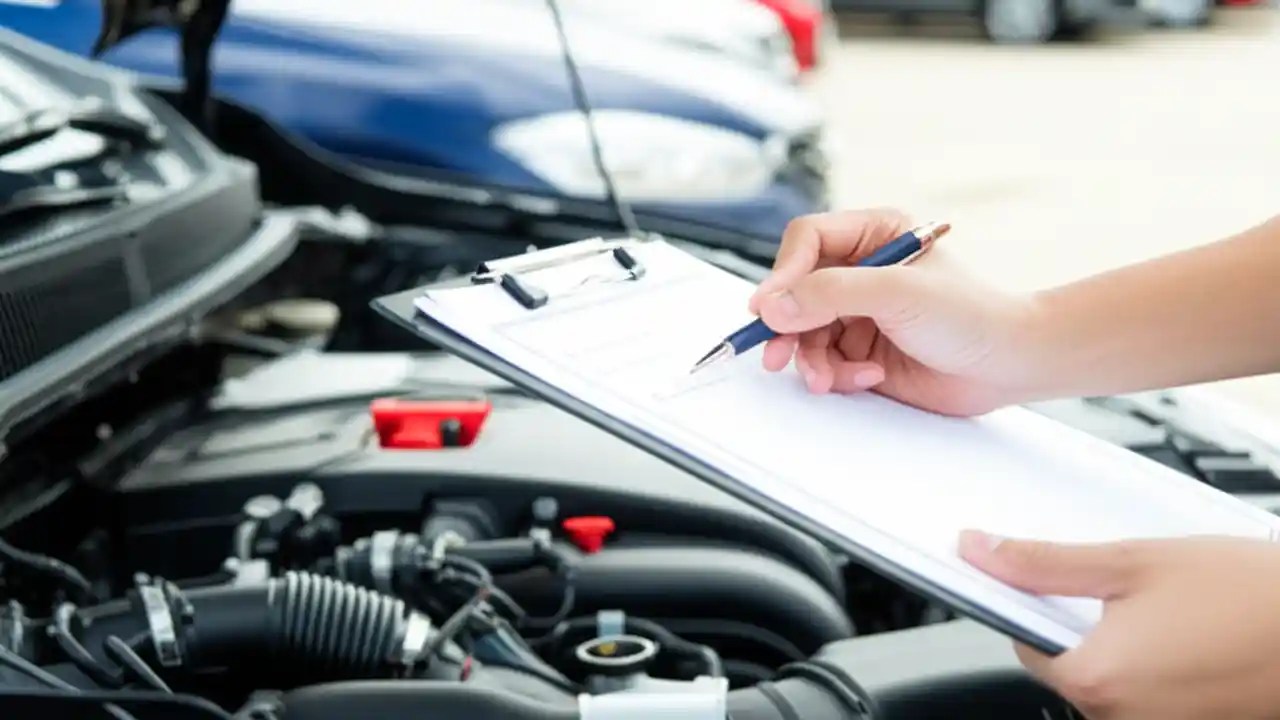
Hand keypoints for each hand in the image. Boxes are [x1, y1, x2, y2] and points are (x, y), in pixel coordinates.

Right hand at [749, 208, 1039, 415]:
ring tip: (828, 379)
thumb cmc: (970, 315)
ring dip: (811, 359)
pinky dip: (837, 375)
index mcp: (874, 234)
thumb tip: (772, 305)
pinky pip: (825, 362)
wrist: (1009, 366)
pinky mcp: (862, 351)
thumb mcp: (897, 292)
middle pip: (796, 291)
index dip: (783, 273)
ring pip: (805, 332)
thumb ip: (830, 294)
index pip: (806, 241)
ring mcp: (860, 313)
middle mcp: (861, 270)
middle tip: (775, 355)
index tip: (767, 309)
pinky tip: (869, 378)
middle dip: (788, 327)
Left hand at [960, 530, 1279, 719]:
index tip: (1051, 579)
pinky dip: (1158, 664)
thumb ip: (1044, 563)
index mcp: (1097, 679)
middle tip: (1134, 590)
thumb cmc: (1250, 595)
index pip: (1022, 644)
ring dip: (1125, 645)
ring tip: (1176, 612)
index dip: (1034, 603)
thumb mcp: (1133, 561)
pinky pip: (1150, 696)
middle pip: (1069, 665)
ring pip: (1112, 679)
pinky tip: (1191, 636)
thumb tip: (979, 551)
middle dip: (1086, 624)